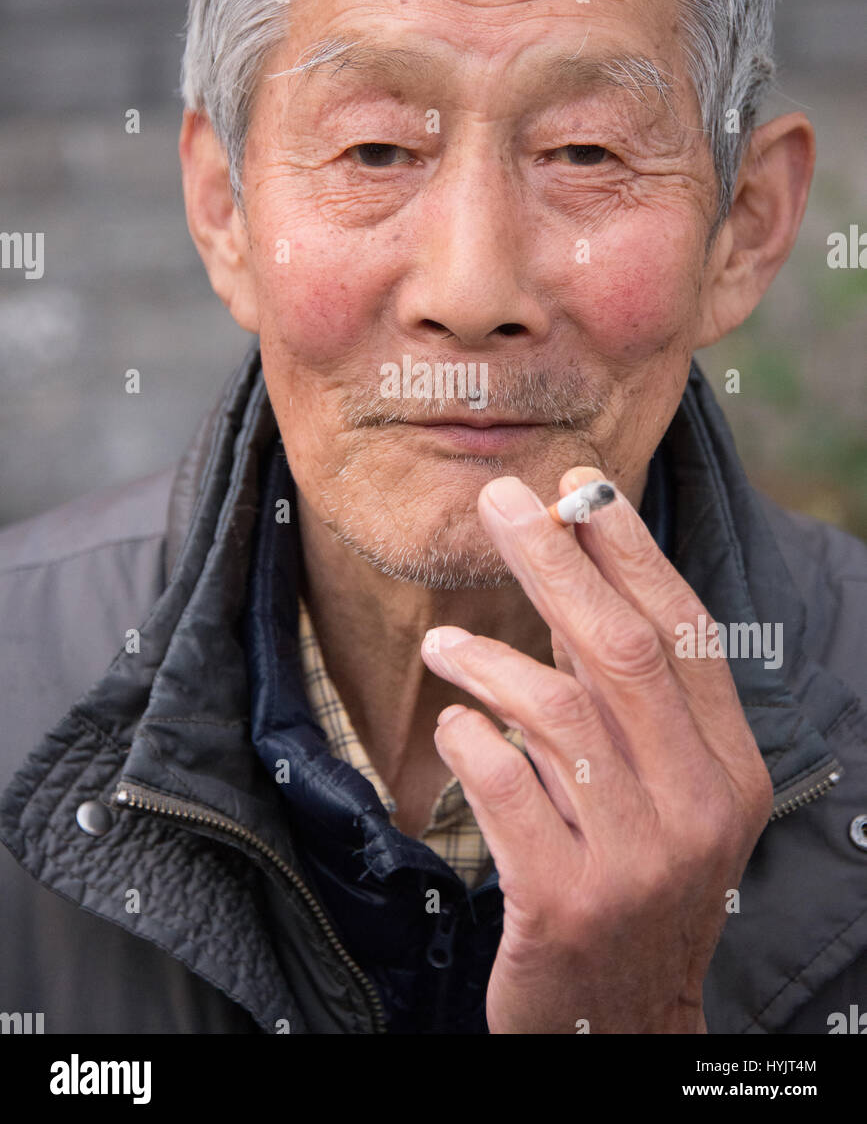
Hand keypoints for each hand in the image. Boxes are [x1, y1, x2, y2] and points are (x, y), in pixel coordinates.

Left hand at [420, 467, 773, 1033]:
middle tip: (500, 504)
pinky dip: (471, 737)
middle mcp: (696, 809)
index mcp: (729, 769)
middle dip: (557, 563)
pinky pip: (504, 786)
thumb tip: (570, 575)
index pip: (686, 634)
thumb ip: (622, 698)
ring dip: (490, 659)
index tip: (580, 489)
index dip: (630, 553)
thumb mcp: (659, 792)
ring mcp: (635, 862)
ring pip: (559, 714)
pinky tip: (455, 723)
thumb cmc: (631, 881)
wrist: (619, 1026)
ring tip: (444, 645)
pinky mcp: (564, 904)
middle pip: (622, 652)